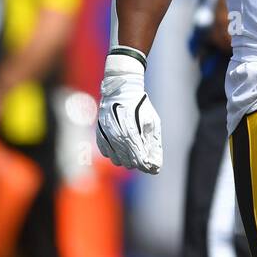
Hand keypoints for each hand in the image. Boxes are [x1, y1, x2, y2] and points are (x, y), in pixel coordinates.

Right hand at [96, 50, 161, 173]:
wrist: (120, 90)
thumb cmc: (140, 106)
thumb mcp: (152, 121)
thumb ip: (153, 143)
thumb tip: (156, 165)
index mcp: (131, 132)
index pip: (139, 159)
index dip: (147, 165)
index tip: (153, 166)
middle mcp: (116, 137)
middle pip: (129, 163)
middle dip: (139, 161)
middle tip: (145, 155)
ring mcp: (106, 137)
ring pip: (117, 161)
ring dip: (127, 159)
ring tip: (134, 148)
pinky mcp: (100, 137)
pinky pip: (107, 154)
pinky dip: (116, 153)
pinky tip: (122, 144)